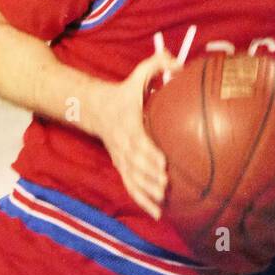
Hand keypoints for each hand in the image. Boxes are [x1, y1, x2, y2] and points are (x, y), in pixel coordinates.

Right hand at [96, 49, 181, 219]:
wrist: (95, 108)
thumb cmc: (124, 92)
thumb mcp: (138, 74)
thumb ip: (158, 64)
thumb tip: (179, 61)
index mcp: (129, 125)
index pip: (139, 142)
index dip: (150, 154)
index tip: (163, 163)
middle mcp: (123, 145)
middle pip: (136, 165)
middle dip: (150, 177)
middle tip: (166, 185)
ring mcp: (121, 158)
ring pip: (133, 179)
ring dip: (147, 193)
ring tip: (162, 203)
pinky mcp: (121, 166)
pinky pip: (131, 186)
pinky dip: (143, 200)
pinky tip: (158, 213)